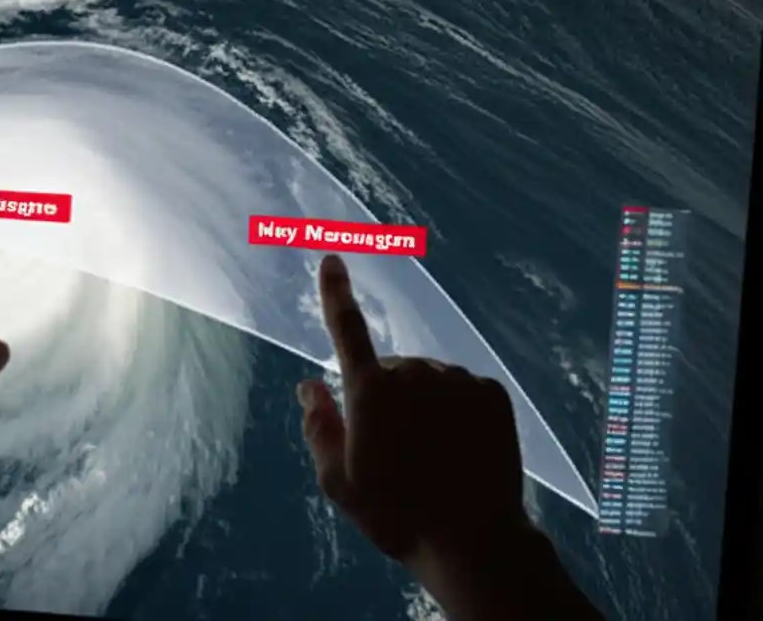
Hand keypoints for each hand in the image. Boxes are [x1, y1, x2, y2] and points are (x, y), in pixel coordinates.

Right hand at [297, 254, 530, 568]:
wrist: (473, 541)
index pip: (346, 329)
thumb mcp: (338, 481)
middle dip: (386, 397)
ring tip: (430, 457)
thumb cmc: (395, 514)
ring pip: (429, 381)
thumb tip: (308, 384)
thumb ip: (318, 426)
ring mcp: (457, 380)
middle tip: (393, 451)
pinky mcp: (492, 393)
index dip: (336, 293)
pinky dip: (457, 412)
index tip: (332, 259)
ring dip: (423, 405)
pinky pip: (463, 390)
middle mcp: (414, 373)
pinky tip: (458, 450)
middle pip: (390, 371)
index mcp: (369, 391)